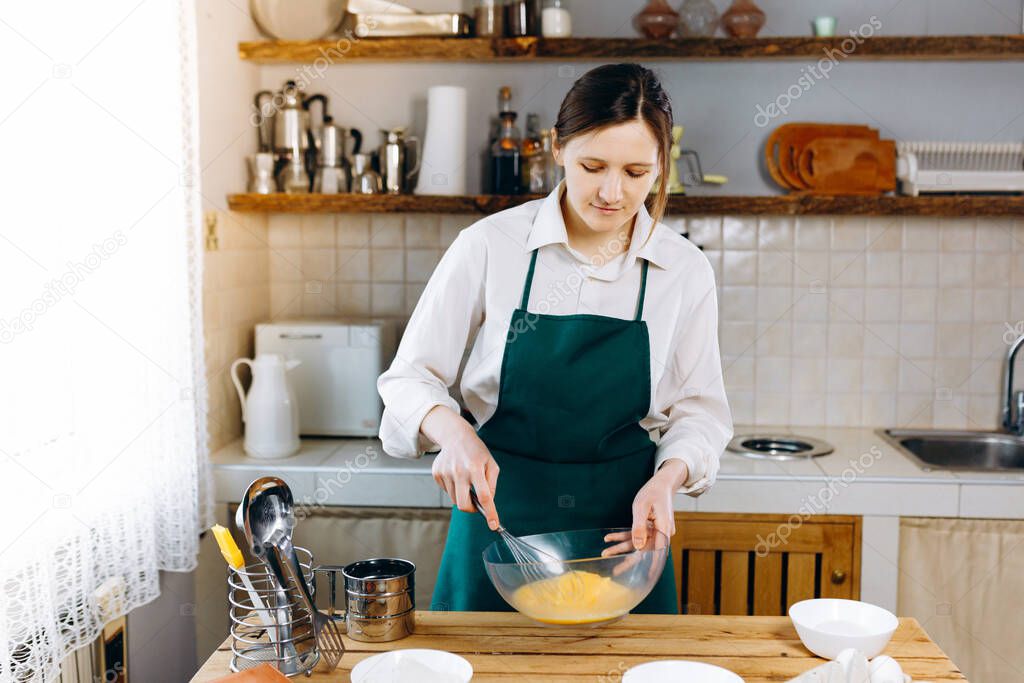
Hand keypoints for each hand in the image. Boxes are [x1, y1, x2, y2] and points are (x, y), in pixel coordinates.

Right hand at [422, 406, 500, 529]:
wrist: (455, 436)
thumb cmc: (476, 451)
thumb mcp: (491, 464)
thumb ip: (492, 484)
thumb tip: (488, 503)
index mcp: (475, 468)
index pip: (484, 496)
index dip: (490, 512)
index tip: (494, 525)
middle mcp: (459, 471)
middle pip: (464, 504)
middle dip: (471, 509)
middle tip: (476, 505)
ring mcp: (446, 473)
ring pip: (455, 500)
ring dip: (463, 497)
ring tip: (466, 482)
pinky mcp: (437, 474)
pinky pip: (447, 492)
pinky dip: (454, 489)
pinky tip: (456, 475)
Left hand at [599, 460, 687, 577]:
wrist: (662, 483)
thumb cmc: (653, 493)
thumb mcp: (642, 507)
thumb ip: (639, 528)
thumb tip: (638, 547)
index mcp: (663, 529)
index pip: (653, 551)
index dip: (643, 563)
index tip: (634, 574)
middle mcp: (662, 533)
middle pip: (644, 550)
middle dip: (628, 560)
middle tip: (614, 571)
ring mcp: (656, 531)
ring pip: (638, 543)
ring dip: (621, 547)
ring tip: (605, 552)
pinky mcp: (651, 528)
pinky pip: (636, 534)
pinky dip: (623, 536)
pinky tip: (609, 538)